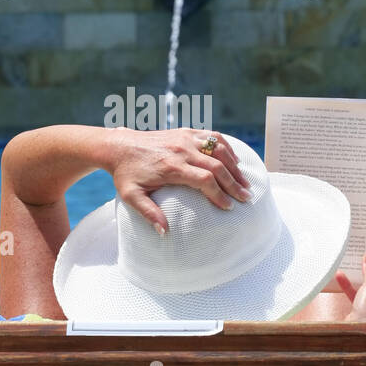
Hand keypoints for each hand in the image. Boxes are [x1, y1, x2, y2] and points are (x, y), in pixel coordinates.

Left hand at [106, 127, 250, 232]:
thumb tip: (165, 233)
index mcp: (171, 167)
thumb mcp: (131, 196)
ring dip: (235, 166)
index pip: (204, 180)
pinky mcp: (185, 132)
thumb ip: (148, 213)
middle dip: (234, 183)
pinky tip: (234, 160)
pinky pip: (212, 136)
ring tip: (244, 182)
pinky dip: (227, 148)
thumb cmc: (126, 174)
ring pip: (219, 149)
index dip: (219, 194)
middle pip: (217, 166)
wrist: (119, 146)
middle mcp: (181, 150)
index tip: (228, 207)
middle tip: (246, 198)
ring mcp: (185, 138)